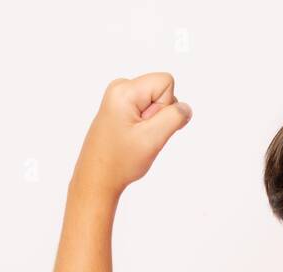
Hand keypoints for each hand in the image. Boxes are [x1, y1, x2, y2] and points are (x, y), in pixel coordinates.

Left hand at [72, 72, 191, 196]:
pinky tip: (134, 138)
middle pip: (161, 91)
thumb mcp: (152, 139)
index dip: (166, 107)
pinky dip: (147, 126)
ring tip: (136, 138)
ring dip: (154, 123)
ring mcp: (119, 98)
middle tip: (141, 135)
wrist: (97, 178)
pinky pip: (148, 110)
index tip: (148, 126)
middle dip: (159, 116)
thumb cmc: (120, 161)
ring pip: (156, 102)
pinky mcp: (121, 108)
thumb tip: (185, 108)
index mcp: (124, 90)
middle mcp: (120, 88)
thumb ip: (174, 118)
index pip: (166, 82)